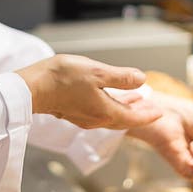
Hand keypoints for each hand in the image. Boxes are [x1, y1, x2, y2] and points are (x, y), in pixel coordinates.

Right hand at [16, 54, 162, 130]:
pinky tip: (107, 94)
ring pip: (110, 114)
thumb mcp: (98, 72)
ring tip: (132, 97)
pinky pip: (98, 111)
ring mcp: (83, 117)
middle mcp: (96, 119)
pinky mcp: (72, 112)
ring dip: (124, 106)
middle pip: (123, 118)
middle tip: (150, 105)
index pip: (134, 118)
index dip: (149, 114)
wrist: (32, 88)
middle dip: (138, 111)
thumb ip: (122, 77)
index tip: (160, 112)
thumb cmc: (63, 79)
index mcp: (106, 112)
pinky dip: (109, 104)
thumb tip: (142, 80)